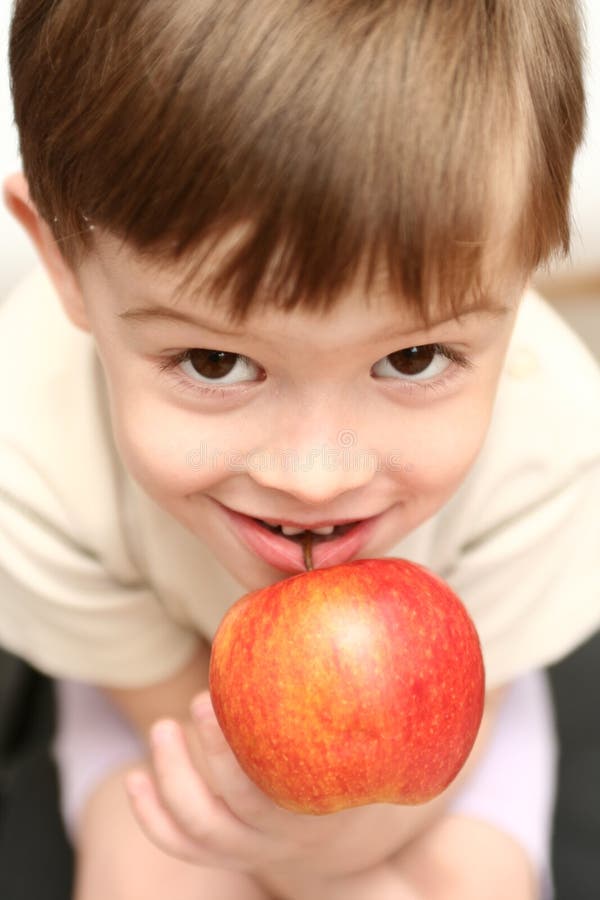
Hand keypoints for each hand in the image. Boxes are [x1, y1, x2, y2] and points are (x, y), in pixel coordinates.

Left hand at [124, 692, 351, 875]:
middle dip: (213, 751)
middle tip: (197, 701)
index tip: (221, 696)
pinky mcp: (220, 856)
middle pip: (238, 802)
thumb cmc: (331, 761)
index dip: (240, 744)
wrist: (334, 835)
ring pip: (200, 826)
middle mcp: (280, 836)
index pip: (277, 781)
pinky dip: (151, 815)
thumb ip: (321, 698)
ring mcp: (247, 851)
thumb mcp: (343, 741)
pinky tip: (133, 778)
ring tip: (162, 727)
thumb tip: (290, 617)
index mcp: (313, 803)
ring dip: (173, 776)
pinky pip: (179, 843)